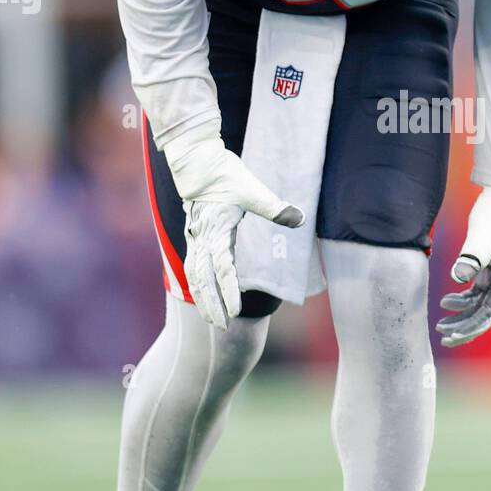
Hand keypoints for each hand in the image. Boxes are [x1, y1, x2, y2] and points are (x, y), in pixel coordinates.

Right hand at [164, 129, 302, 329]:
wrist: (196, 162)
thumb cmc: (225, 176)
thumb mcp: (253, 190)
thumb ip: (275, 208)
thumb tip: (299, 219)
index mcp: (217, 230)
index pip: (223, 267)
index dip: (229, 291)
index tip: (236, 311)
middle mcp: (202, 238)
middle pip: (204, 279)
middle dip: (213, 305)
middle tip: (224, 327)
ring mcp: (194, 239)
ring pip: (194, 276)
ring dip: (203, 300)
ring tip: (213, 321)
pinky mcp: (192, 237)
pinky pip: (191, 267)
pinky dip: (196, 286)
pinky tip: (203, 297)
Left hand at [435, 187, 490, 346]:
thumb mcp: (483, 234)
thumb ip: (472, 255)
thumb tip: (458, 277)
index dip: (474, 327)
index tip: (456, 335)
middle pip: (484, 316)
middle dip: (465, 329)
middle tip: (444, 336)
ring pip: (478, 308)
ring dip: (461, 318)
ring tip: (440, 324)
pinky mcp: (486, 271)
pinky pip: (474, 295)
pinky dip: (460, 302)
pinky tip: (445, 302)